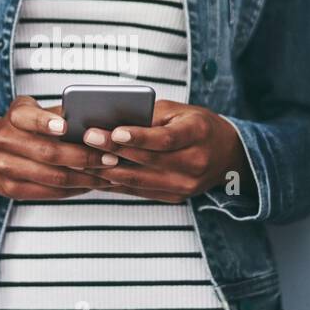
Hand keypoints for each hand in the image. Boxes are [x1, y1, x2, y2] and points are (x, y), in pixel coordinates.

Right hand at [0, 96, 112, 199]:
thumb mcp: (35, 111)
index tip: (66, 127)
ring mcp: (5, 167)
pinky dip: (74, 190)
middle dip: (84, 157)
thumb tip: (99, 119)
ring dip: (86, 178)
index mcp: (14, 117)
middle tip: (111, 158)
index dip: (46, 123)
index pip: (29, 118)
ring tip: (109, 175)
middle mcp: (4, 141)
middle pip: (49, 153)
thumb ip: (60, 114)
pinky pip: (49, 192)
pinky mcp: (10, 189)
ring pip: (53, 177)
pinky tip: (91, 185)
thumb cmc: (24, 127)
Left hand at [79, 100, 251, 202]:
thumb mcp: (180, 111)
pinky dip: (116, 183)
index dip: (139, 136)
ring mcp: (185, 185)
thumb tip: (112, 121)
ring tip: (82, 158)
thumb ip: (150, 116)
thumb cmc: (196, 125)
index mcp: (198, 134)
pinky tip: (95, 174)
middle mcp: (194, 163)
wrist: (226, 156)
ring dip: (108, 170)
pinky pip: (140, 191)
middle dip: (114, 150)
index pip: (166, 139)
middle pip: (149, 160)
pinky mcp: (175, 197)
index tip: (114, 131)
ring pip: (140, 180)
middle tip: (86, 138)